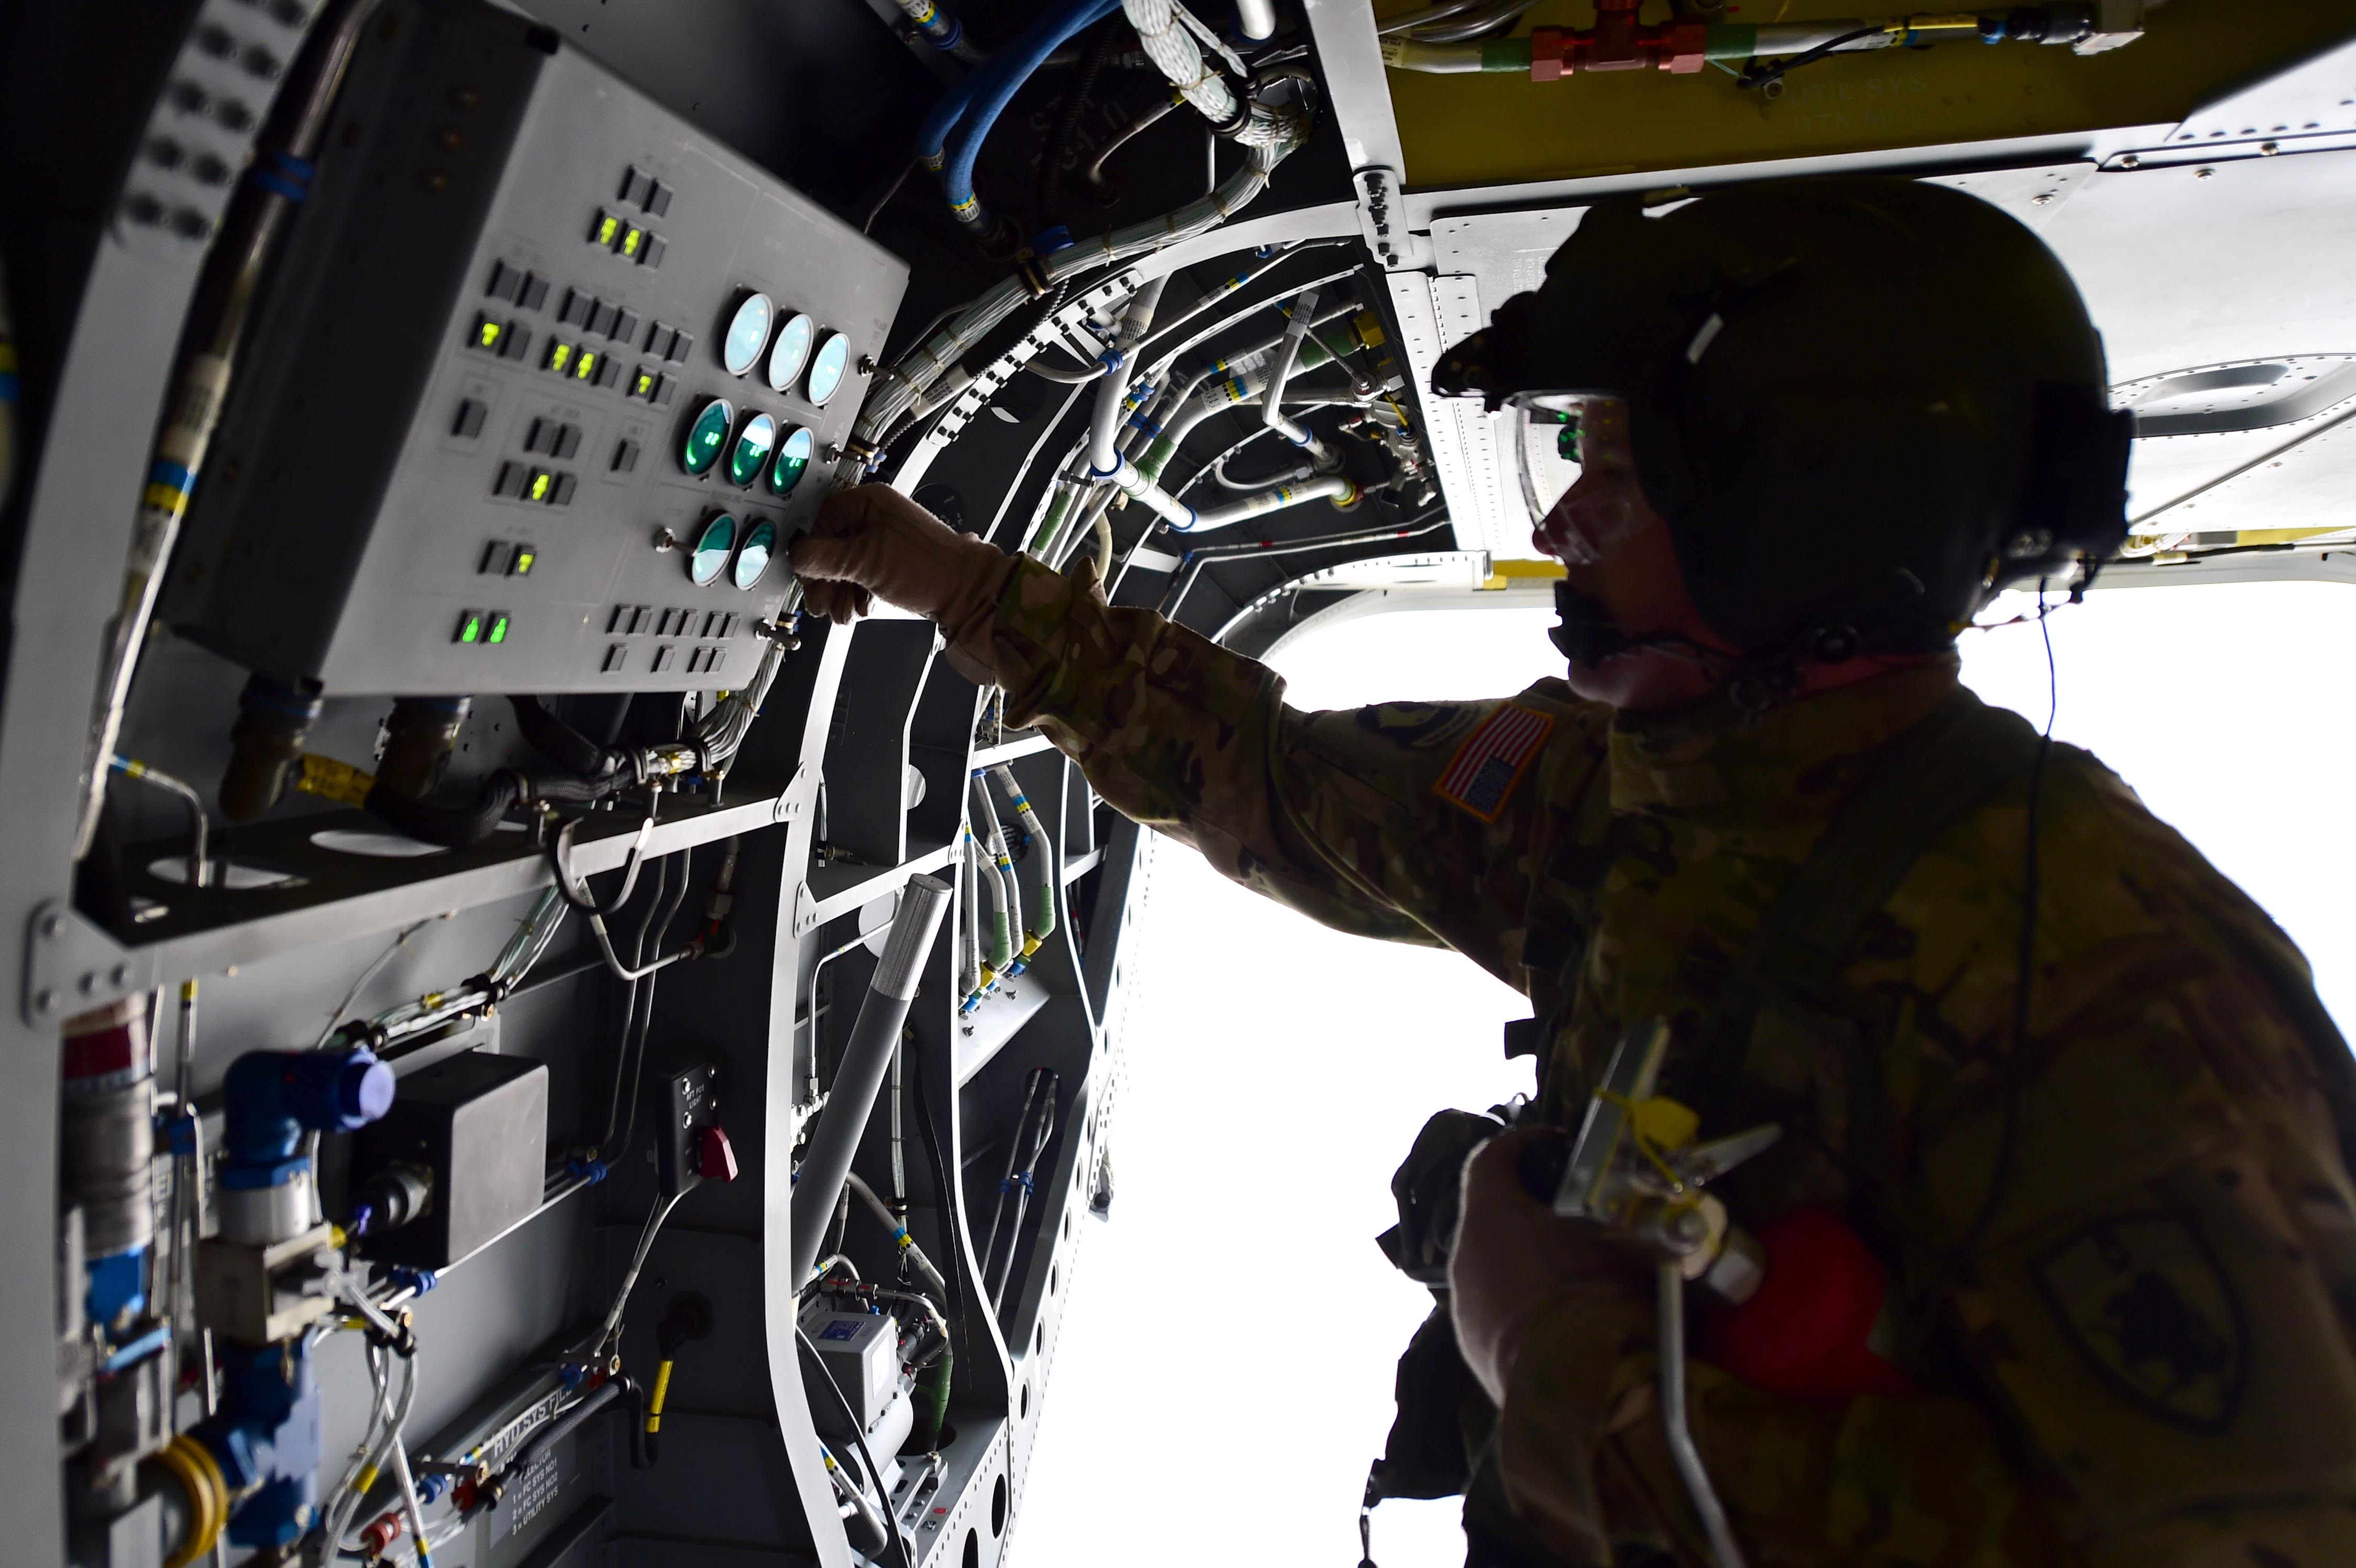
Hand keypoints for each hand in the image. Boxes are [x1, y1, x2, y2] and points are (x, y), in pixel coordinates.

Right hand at [788, 484, 1011, 631]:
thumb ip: (824, 558)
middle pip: (831, 545)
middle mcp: (876, 516)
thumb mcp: (865, 562)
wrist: (968, 595)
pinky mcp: (892, 561)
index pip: (820, 519)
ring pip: (845, 563)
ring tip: (843, 611)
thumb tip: (796, 556)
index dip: (810, 551)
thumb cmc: (931, 570)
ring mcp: (884, 539)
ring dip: (839, 591)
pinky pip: (861, 574)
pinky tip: (860, 607)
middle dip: (824, 579)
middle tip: (821, 601)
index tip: (806, 576)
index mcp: (870, 502)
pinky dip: (856, 592)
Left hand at [1450, 1126, 1647, 1406]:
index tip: (1555, 1143)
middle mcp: (1463, 1254)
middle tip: (1575, 1211)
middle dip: (1530, 1208)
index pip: (1492, 1158)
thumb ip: (1627, 1216)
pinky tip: (1558, 1315)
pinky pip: (1495, 1310)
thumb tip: (1655, 1208)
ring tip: (1571, 1269)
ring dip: (1524, 1260)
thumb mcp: (1624, 1243)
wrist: (1575, 1389)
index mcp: (1490, 1214)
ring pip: (1492, 1265)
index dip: (1523, 1143)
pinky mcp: (1472, 1349)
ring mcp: (1463, 1305)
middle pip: (1492, 1214)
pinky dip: (1521, 1303)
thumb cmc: (1597, 1299)